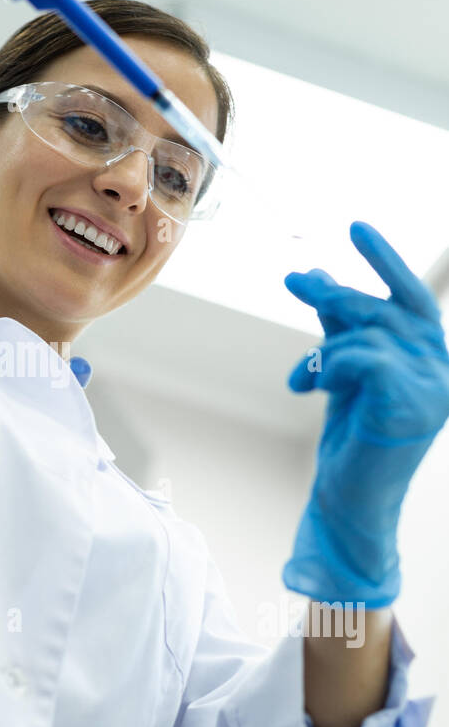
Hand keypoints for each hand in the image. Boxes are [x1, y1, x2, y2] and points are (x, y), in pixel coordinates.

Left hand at [282, 221, 448, 605]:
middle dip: (337, 293)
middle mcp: (441, 369)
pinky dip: (327, 367)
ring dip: (324, 349)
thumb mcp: (344, 372)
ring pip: (368, 333)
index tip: (354, 225)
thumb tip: (318, 275)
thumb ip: (340, 327)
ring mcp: (432, 388)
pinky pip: (361, 360)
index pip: (411, 297)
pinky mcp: (410, 407)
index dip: (385, 259)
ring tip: (303, 378)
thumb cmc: (349, 440)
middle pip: (386, 308)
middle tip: (292, 280)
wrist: (349, 501)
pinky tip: (307, 388)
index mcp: (431, 357)